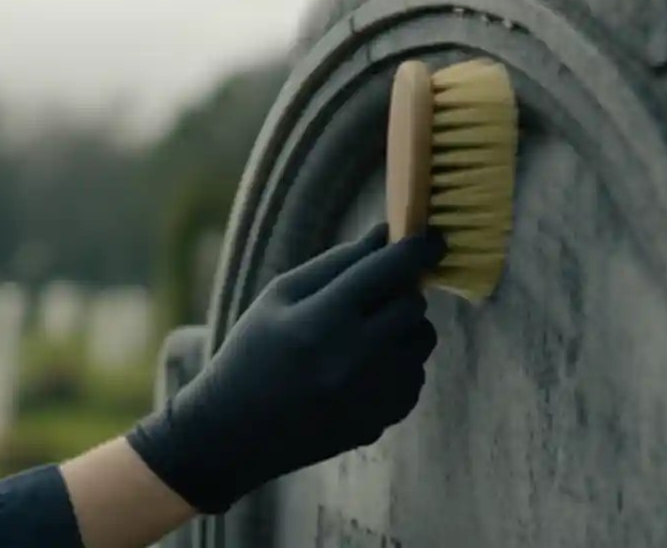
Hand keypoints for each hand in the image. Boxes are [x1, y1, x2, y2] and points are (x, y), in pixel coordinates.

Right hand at [126, 224, 444, 513]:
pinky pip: (415, 376)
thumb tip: (387, 233)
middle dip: (400, 290)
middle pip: (413, 304)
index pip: (389, 269)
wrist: (235, 433)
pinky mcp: (380, 423)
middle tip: (374, 293)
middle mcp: (354, 359)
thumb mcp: (280, 296)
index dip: (418, 247)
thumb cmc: (253, 352)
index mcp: (322, 320)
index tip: (431, 238)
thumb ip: (337, 262)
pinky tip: (360, 369)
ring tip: (365, 333)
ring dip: (403, 327)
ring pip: (422, 340)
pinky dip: (398, 364)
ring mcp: (371, 397)